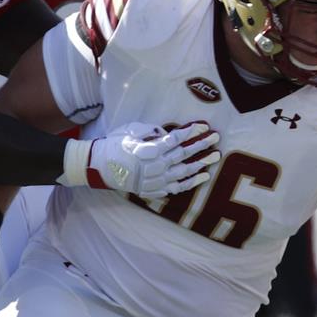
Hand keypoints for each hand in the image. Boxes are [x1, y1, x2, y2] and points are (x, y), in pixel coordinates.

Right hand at [65, 120, 219, 196]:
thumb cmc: (115, 145)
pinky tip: (204, 176)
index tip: (204, 126)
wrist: (99, 167)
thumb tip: (167, 133)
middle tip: (217, 139)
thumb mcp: (131, 131)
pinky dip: (192, 182)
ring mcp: (156, 180)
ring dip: (202, 163)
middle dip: (202, 145)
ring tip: (215, 157)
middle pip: (185, 154)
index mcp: (150, 149)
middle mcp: (156, 166)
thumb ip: (151, 131)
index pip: (177, 138)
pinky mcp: (155, 190)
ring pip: (185, 171)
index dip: (192, 131)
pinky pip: (178, 187)